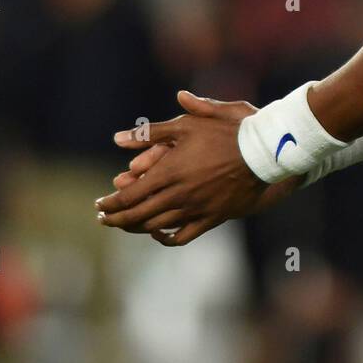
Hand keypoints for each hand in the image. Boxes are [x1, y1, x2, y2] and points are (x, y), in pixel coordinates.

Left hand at [97, 91, 303, 246]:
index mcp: (169, 172)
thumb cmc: (225, 132)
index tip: (98, 205)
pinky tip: (158, 234)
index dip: (110, 203)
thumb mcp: (188, 124)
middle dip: (116, 219)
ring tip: (125, 225)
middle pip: (137, 215)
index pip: (129, 195)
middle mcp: (179, 195)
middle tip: (103, 219)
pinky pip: (183, 235)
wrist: (264, 152)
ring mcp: (195, 209)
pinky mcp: (212, 218)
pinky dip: (165, 238)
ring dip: (135, 228)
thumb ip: (151, 132)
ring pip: (156, 227)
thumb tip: (117, 138)